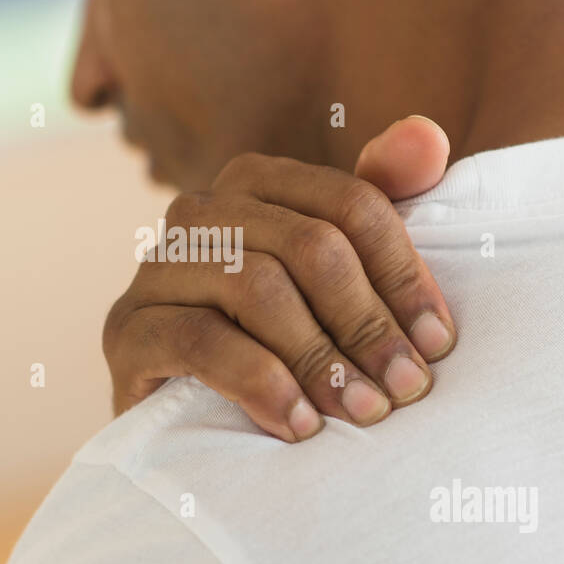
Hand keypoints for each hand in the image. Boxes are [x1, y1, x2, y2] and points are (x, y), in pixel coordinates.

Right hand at [103, 116, 455, 441]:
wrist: (190, 428)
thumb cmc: (279, 346)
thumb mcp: (337, 282)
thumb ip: (380, 204)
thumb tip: (429, 134)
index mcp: (255, 183)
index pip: (350, 203)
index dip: (403, 272)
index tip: (438, 341)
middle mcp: (200, 211)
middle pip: (308, 245)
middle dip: (368, 321)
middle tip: (406, 386)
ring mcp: (155, 268)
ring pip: (256, 286)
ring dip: (321, 357)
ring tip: (361, 411)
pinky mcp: (125, 329)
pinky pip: (200, 340)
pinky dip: (260, 382)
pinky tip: (298, 424)